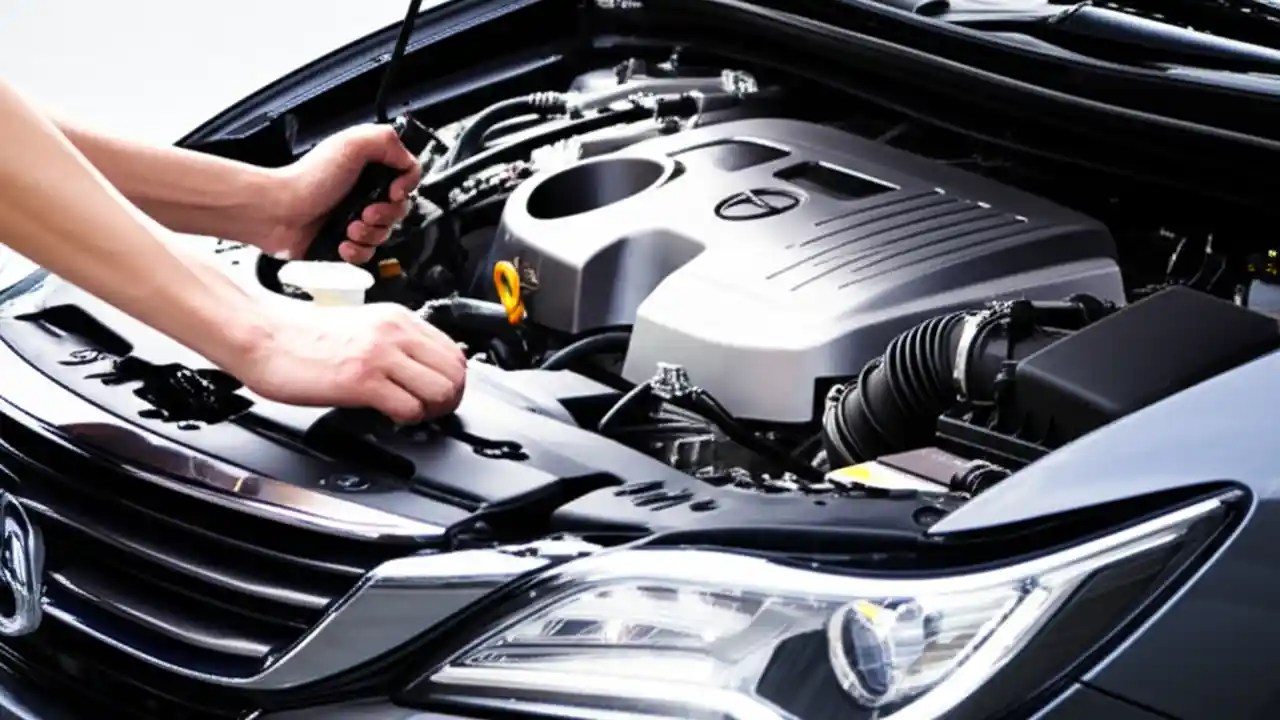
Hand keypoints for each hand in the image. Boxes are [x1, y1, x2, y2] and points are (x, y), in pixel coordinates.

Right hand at [229, 301, 465, 422]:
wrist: (261, 336)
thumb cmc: (300, 335)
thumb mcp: (361, 326)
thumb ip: (393, 342)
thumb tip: (419, 369)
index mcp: (397, 318)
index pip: (453, 351)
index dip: (453, 380)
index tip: (439, 394)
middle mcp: (394, 332)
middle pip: (455, 372)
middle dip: (449, 399)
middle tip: (431, 411)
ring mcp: (379, 355)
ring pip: (440, 390)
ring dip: (432, 411)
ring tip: (411, 415)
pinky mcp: (361, 380)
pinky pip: (409, 408)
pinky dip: (406, 420)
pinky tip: (389, 417)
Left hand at [261, 125, 422, 263]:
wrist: (279, 213)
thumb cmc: (308, 179)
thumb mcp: (352, 144)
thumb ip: (387, 142)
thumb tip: (407, 160)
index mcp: (369, 167)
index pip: (408, 177)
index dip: (406, 187)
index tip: (393, 191)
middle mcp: (364, 191)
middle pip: (401, 209)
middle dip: (386, 214)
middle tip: (365, 211)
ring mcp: (356, 218)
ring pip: (386, 233)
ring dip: (370, 233)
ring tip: (348, 227)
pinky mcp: (346, 242)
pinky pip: (369, 254)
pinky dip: (357, 251)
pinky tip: (342, 243)